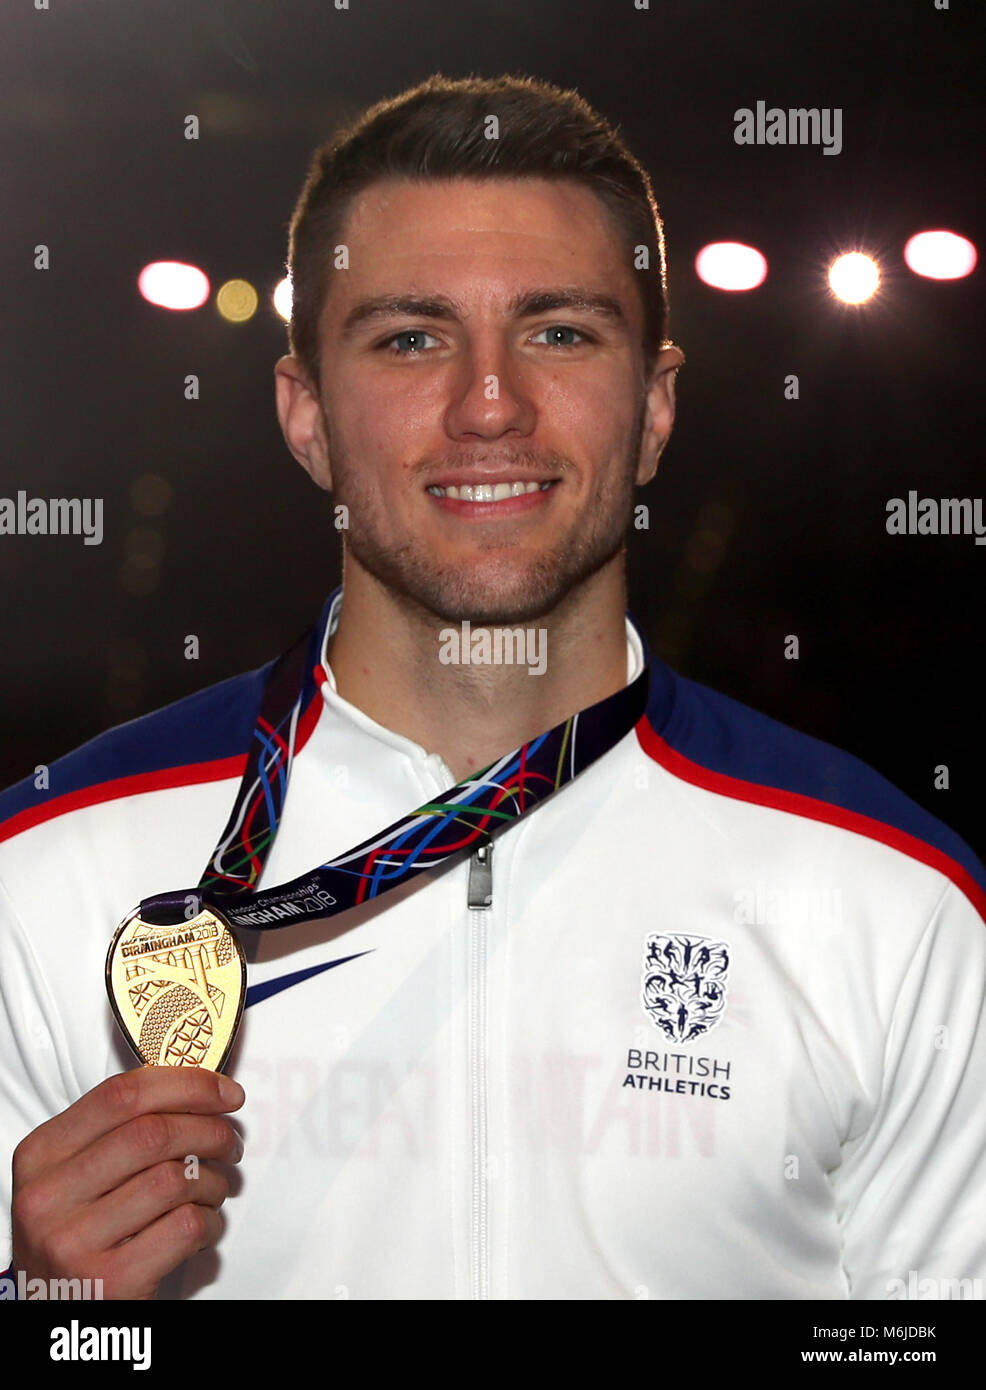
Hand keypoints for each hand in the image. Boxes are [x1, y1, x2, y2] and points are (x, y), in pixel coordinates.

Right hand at [10, 1066, 244, 1298]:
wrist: (59, 1314)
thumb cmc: (77, 1239)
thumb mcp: (75, 1177)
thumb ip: (120, 1132)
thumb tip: (198, 1092)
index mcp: (40, 1156)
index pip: (122, 1095)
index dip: (186, 1085)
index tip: (224, 1091)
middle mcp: (48, 1197)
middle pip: (153, 1133)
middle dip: (210, 1131)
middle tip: (229, 1142)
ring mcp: (74, 1242)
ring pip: (174, 1180)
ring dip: (212, 1181)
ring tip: (212, 1190)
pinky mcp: (111, 1281)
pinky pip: (184, 1227)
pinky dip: (209, 1222)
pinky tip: (201, 1227)